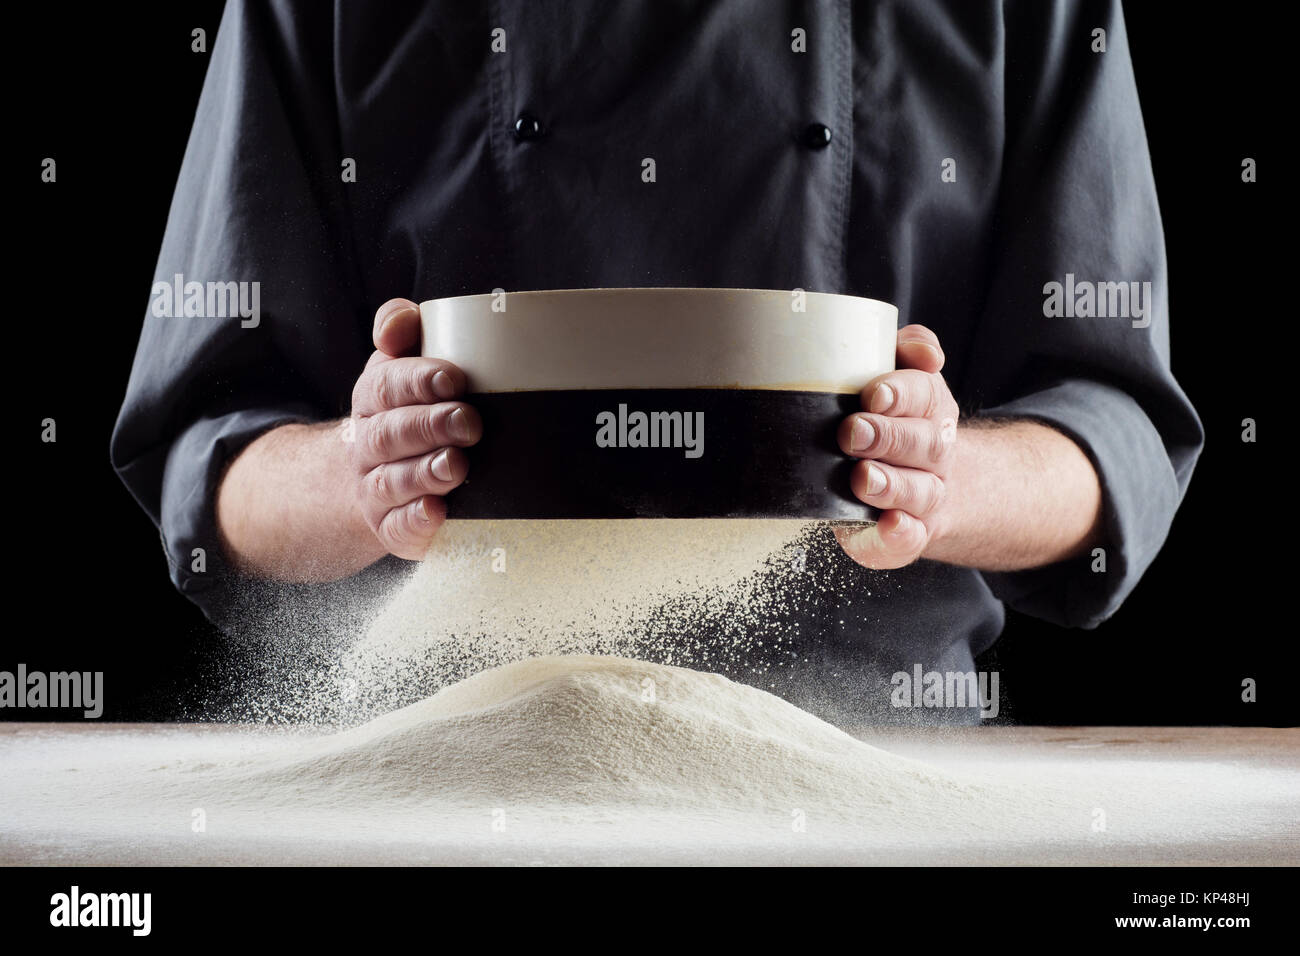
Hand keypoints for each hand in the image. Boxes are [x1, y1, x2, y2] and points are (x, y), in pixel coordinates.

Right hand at [349, 297, 481, 559]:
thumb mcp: (400, 362)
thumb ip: (400, 329)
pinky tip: (437, 512)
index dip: (418, 381)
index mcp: (373, 399)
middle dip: (430, 426)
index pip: (386, 385)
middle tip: (469, 422)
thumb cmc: (407, 410)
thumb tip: (397, 322)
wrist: (374, 476)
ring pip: (392, 482)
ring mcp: (376, 490)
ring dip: (424, 474)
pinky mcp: (391, 528)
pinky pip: (397, 528)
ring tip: (456, 465)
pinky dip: (415, 521)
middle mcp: (368, 445)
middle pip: (391, 434)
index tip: (454, 379)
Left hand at [834, 324, 958, 568]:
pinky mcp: (909, 534)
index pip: (925, 393)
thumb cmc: (895, 419)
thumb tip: (924, 350)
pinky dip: (901, 535)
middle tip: (852, 432)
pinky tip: (890, 525)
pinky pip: (912, 539)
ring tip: (864, 478)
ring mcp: (926, 496)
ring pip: (920, 493)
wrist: (930, 480)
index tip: (872, 393)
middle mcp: (935, 453)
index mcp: (930, 408)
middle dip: (889, 437)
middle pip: (925, 444)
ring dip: (892, 485)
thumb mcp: (902, 375)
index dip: (901, 393)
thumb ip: (907, 350)